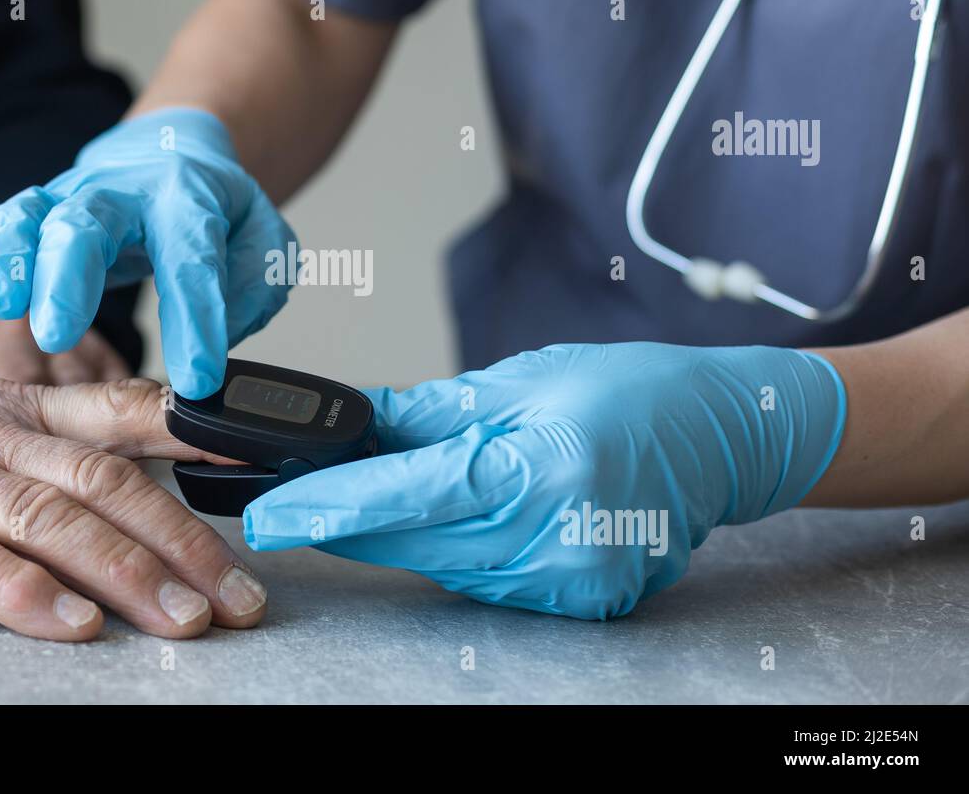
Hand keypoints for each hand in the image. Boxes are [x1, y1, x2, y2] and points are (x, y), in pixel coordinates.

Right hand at [0, 108, 294, 397]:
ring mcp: (61, 203)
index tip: (198, 376)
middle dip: (66, 275)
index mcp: (185, 200)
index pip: (192, 256)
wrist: (170, 155)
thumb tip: (224, 343)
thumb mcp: (261, 246)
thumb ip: (251, 289)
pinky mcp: (25, 222)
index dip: (196, 316)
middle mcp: (114, 196)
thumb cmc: (214, 213)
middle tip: (55, 328)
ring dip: (4, 263)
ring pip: (23, 220)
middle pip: (85, 225)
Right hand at [0, 360, 267, 639]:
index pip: (124, 414)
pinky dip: (17, 592)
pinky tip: (67, 623)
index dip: (199, 432)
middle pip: (105, 484)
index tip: (265, 456)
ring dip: (125, 573)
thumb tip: (130, 478)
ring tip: (183, 621)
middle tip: (240, 597)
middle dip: (183, 541)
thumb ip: (46, 442)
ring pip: (47, 520)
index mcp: (15, 411)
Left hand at [243, 343, 845, 619]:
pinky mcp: (582, 602)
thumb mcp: (514, 381)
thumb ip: (421, 414)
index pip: (403, 494)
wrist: (719, 433)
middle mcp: (555, 536)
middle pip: (411, 543)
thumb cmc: (624, 390)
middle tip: (305, 495)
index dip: (324, 506)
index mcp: (536, 466)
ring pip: (443, 568)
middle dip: (352, 521)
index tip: (265, 514)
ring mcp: (572, 580)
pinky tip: (475, 515)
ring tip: (417, 486)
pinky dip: (461, 551)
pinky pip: (485, 583)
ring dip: (410, 533)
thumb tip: (344, 426)